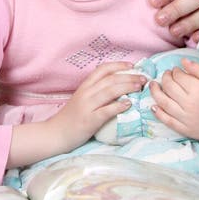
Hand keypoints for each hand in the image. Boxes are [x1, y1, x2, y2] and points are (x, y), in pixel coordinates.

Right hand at [8, 62, 145, 166]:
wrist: (55, 134)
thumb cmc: (70, 118)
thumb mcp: (82, 99)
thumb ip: (96, 92)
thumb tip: (117, 87)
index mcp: (85, 86)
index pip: (103, 69)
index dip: (118, 65)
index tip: (132, 65)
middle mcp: (86, 93)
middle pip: (110, 79)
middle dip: (129, 76)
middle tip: (143, 78)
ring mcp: (87, 106)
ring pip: (110, 91)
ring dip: (127, 87)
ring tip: (140, 87)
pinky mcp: (89, 120)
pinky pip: (106, 110)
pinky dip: (118, 106)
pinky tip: (128, 104)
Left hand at [150, 59, 198, 160]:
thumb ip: (198, 70)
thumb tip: (182, 62)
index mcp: (198, 89)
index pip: (178, 77)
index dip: (175, 71)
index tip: (176, 70)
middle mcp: (190, 104)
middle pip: (169, 88)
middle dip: (165, 78)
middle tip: (166, 75)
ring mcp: (187, 119)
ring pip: (164, 103)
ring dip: (156, 92)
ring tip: (153, 85)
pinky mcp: (187, 130)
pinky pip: (168, 121)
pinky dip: (158, 113)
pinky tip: (154, 106)